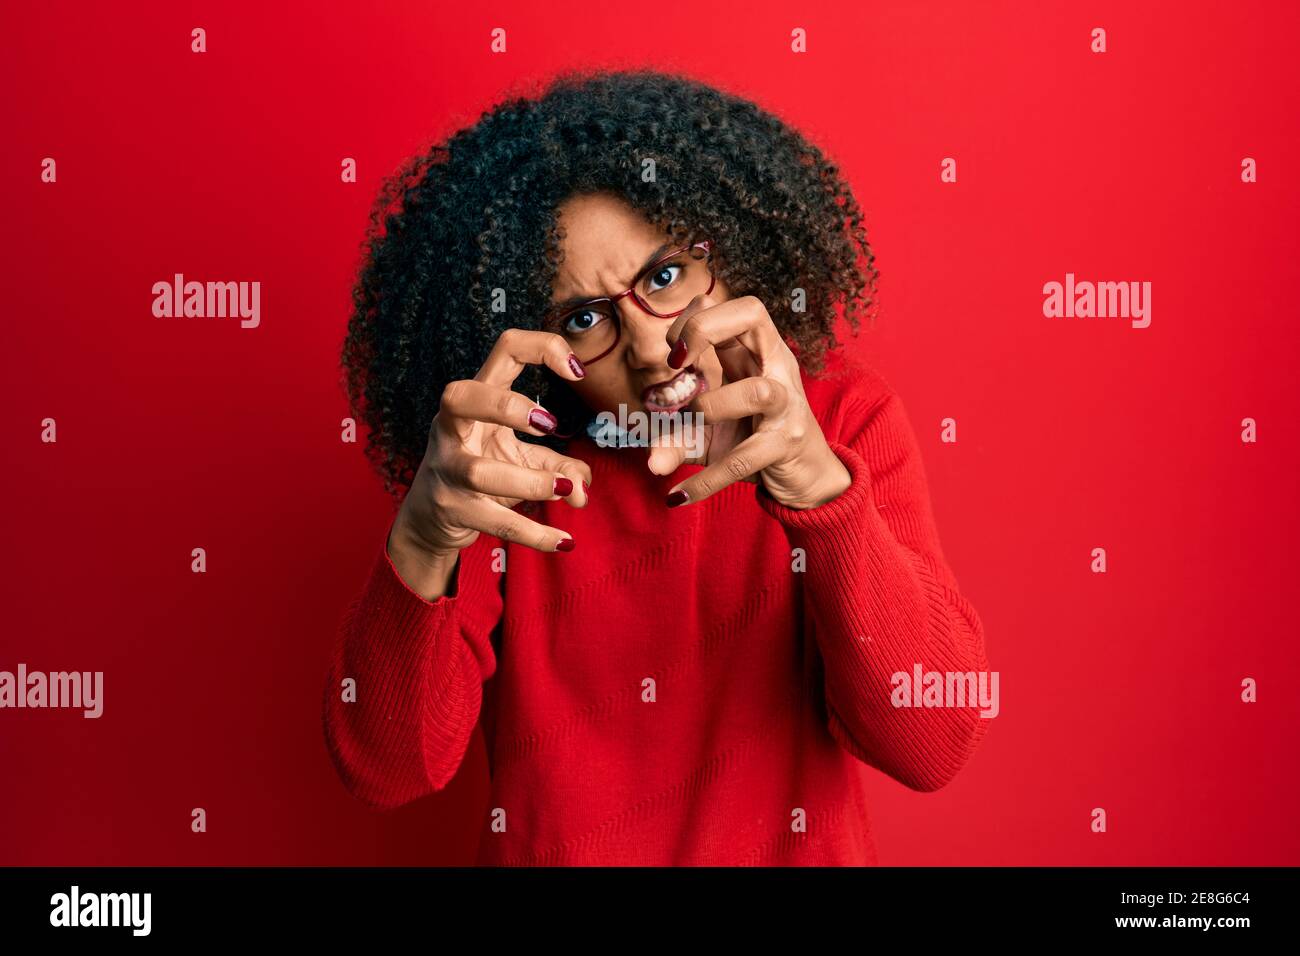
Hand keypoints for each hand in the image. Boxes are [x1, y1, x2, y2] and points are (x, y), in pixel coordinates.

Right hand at [390, 329, 591, 590]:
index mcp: (476, 398)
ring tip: (568, 490)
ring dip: (531, 482)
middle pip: (461, 397)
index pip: (503, 350)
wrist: (429, 518)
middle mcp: (452, 427)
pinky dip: (534, 534)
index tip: (577, 371)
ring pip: (480, 472)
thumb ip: (561, 464)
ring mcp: (447, 470)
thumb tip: (585, 487)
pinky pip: (495, 521)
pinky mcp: (452, 509)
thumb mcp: (522, 457)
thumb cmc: (480, 469)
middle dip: (507, 407)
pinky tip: (564, 541)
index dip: (540, 348)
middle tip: (550, 425)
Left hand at [649, 294, 850, 509]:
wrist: (805, 476)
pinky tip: (679, 495)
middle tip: (677, 364)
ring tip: (689, 424)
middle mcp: (775, 368)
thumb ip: (675, 435)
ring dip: (709, 407)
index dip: (694, 319)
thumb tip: (651, 461)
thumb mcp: (708, 432)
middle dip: (704, 328)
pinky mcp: (786, 445)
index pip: (730, 306)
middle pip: (752, 315)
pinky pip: (743, 459)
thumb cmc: (753, 438)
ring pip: (755, 391)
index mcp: (756, 351)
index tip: (673, 354)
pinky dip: (706, 480)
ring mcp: (786, 406)